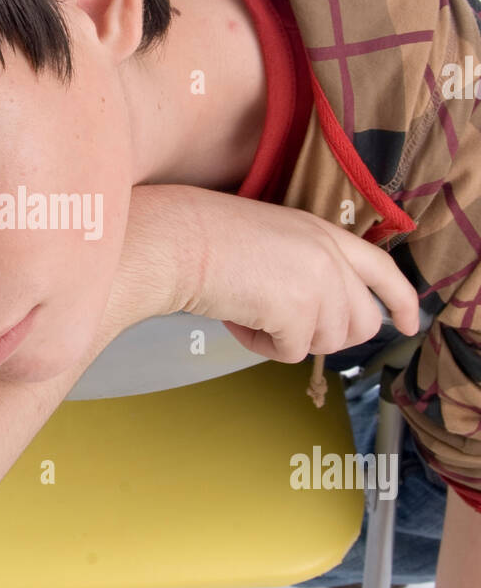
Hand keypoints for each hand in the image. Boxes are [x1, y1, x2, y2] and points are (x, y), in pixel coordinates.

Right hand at [123, 184, 417, 363]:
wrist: (178, 241)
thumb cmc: (208, 239)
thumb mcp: (277, 240)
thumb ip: (312, 268)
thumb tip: (323, 317)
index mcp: (327, 234)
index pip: (383, 270)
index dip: (401, 302)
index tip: (408, 324)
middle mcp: (332, 256)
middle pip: (361, 323)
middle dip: (326, 335)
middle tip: (284, 324)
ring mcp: (319, 283)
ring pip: (327, 342)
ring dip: (287, 338)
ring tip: (251, 311)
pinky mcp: (297, 311)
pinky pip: (291, 353)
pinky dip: (261, 346)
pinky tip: (239, 319)